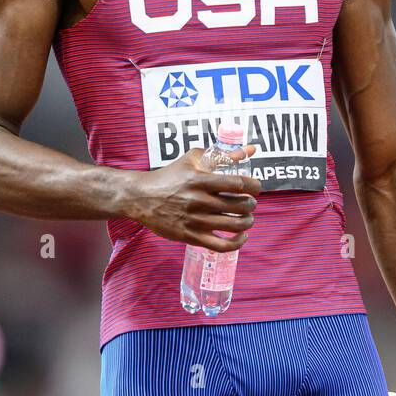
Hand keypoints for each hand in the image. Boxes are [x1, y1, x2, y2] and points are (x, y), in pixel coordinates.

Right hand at [124, 145, 260, 251]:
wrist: (140, 197)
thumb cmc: (169, 176)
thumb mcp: (193, 159)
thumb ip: (223, 155)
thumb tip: (249, 150)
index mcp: (200, 180)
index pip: (238, 184)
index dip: (254, 186)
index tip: (255, 188)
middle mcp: (199, 201)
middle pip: (240, 206)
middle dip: (251, 205)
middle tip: (249, 203)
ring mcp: (195, 220)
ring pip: (234, 226)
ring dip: (247, 222)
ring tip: (246, 218)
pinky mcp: (190, 236)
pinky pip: (221, 246)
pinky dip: (237, 243)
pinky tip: (241, 236)